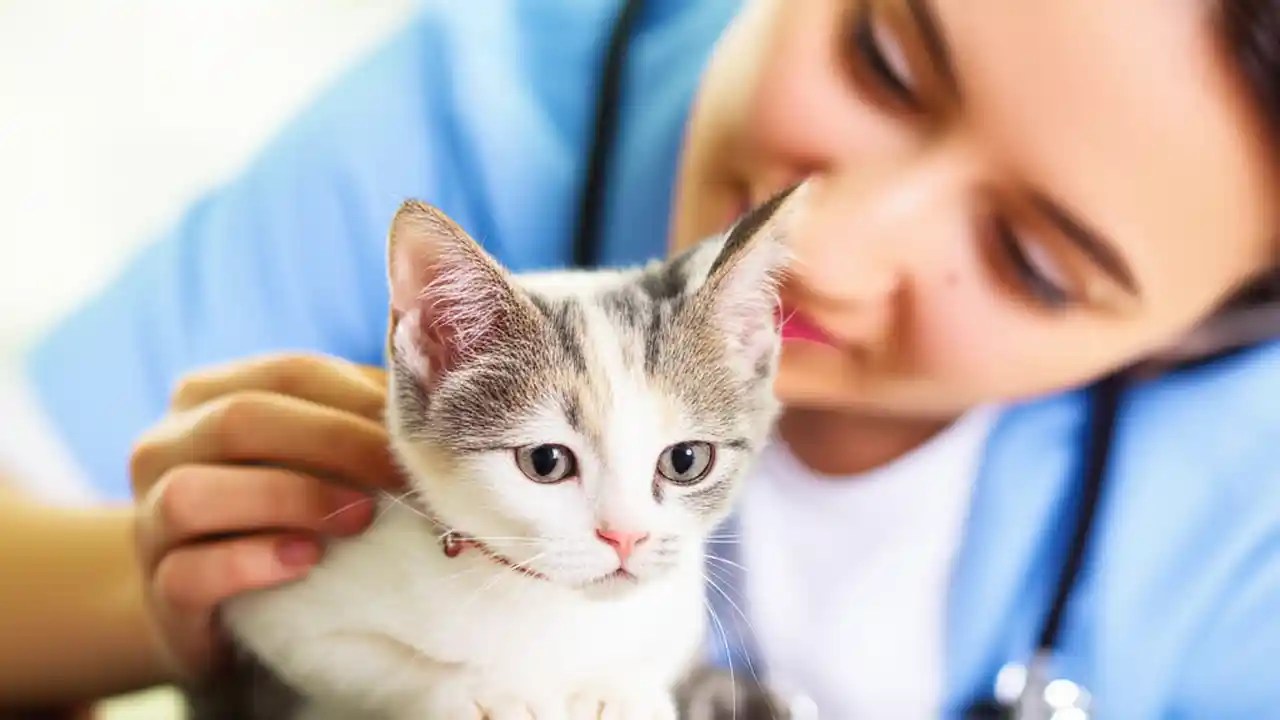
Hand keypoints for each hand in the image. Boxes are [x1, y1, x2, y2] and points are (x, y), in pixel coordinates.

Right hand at [130, 354, 403, 677]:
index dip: (360, 399)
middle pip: (243, 419)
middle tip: (401, 479)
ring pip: (196, 493)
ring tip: (360, 518)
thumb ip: (356, 421)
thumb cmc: (283, 510)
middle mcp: (165, 445)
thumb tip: (437, 402)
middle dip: (335, 443)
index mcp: (210, 395)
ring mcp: (150, 520)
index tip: (421, 435)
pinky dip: (252, 561)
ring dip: (290, 498)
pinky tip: (306, 561)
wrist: (216, 607)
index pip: (290, 372)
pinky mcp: (159, 591)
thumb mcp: (314, 456)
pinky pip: (190, 571)